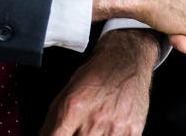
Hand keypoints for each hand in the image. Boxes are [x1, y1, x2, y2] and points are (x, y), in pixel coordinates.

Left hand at [40, 29, 157, 135]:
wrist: (127, 58)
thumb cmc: (97, 73)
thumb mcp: (67, 92)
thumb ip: (51, 123)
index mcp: (74, 108)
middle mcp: (95, 119)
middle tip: (80, 130)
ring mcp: (116, 127)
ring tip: (94, 129)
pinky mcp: (134, 130)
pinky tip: (108, 131)